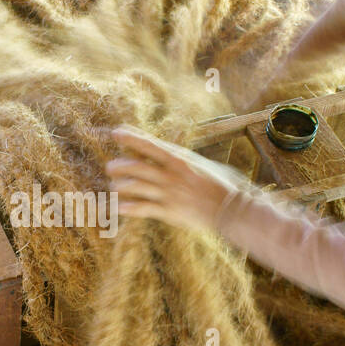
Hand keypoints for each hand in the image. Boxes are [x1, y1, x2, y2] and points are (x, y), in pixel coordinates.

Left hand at [105, 125, 250, 231]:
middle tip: (110, 167)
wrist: (234, 209)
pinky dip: (128, 208)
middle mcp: (171, 174)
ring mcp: (169, 193)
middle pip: (137, 166)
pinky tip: (119, 207)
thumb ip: (185, 160)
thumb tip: (174, 154)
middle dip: (119, 166)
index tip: (116, 133)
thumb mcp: (204, 165)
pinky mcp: (169, 212)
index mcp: (180, 159)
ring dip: (120, 186)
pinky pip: (142, 209)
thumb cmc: (224, 185)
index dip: (131, 138)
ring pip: (135, 187)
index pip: (150, 145)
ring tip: (113, 187)